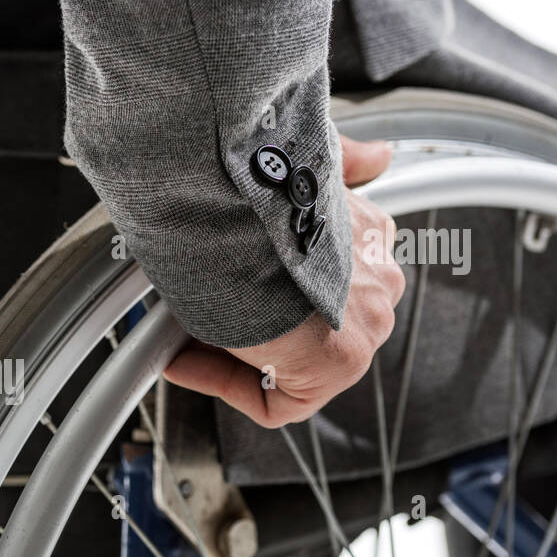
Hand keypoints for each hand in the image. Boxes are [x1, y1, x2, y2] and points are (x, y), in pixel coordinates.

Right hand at [163, 134, 402, 427]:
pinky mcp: (337, 365)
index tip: (219, 286)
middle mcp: (375, 284)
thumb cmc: (257, 187)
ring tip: (178, 336)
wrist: (244, 210)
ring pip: (293, 362)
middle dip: (248, 323)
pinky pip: (278, 399)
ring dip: (231, 351)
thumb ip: (346, 159)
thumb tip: (379, 156)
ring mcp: (364, 325)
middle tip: (191, 312)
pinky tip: (182, 359)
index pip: (320, 284)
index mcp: (367, 238)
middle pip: (305, 326)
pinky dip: (224, 384)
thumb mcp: (306, 161)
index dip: (259, 290)